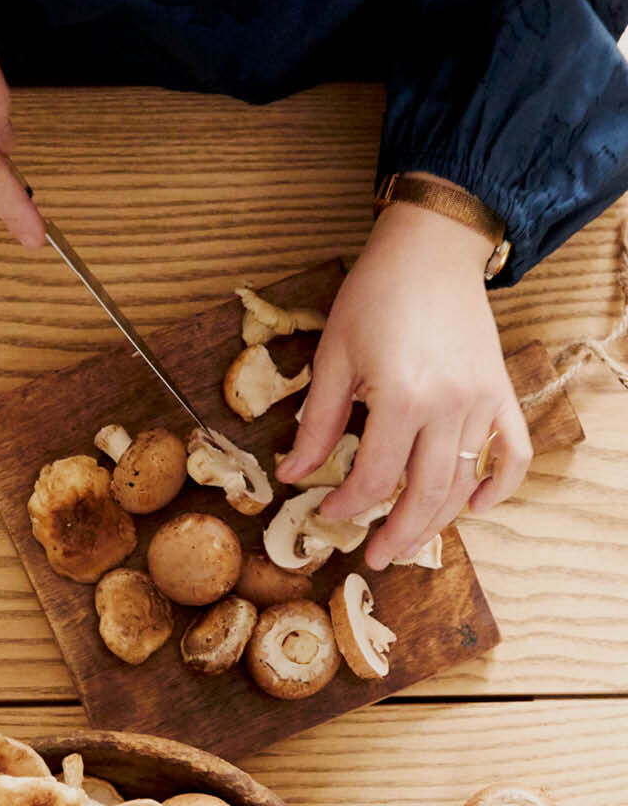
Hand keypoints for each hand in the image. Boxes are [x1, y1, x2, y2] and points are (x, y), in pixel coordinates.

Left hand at [275, 200, 532, 568]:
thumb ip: (318, 423)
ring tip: (408, 541)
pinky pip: (513, 451)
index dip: (349, 504)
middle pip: (426, 493)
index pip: (376, 477)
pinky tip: (475, 507)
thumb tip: (293, 474)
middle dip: (397, 533)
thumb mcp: (334, 357)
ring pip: (465, 481)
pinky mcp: (501, 391)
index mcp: (402, 398)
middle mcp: (449, 406)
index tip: (327, 512)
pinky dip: (499, 485)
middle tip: (375, 556)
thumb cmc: (375, 295)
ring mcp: (481, 401)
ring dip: (437, 521)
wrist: (429, 249)